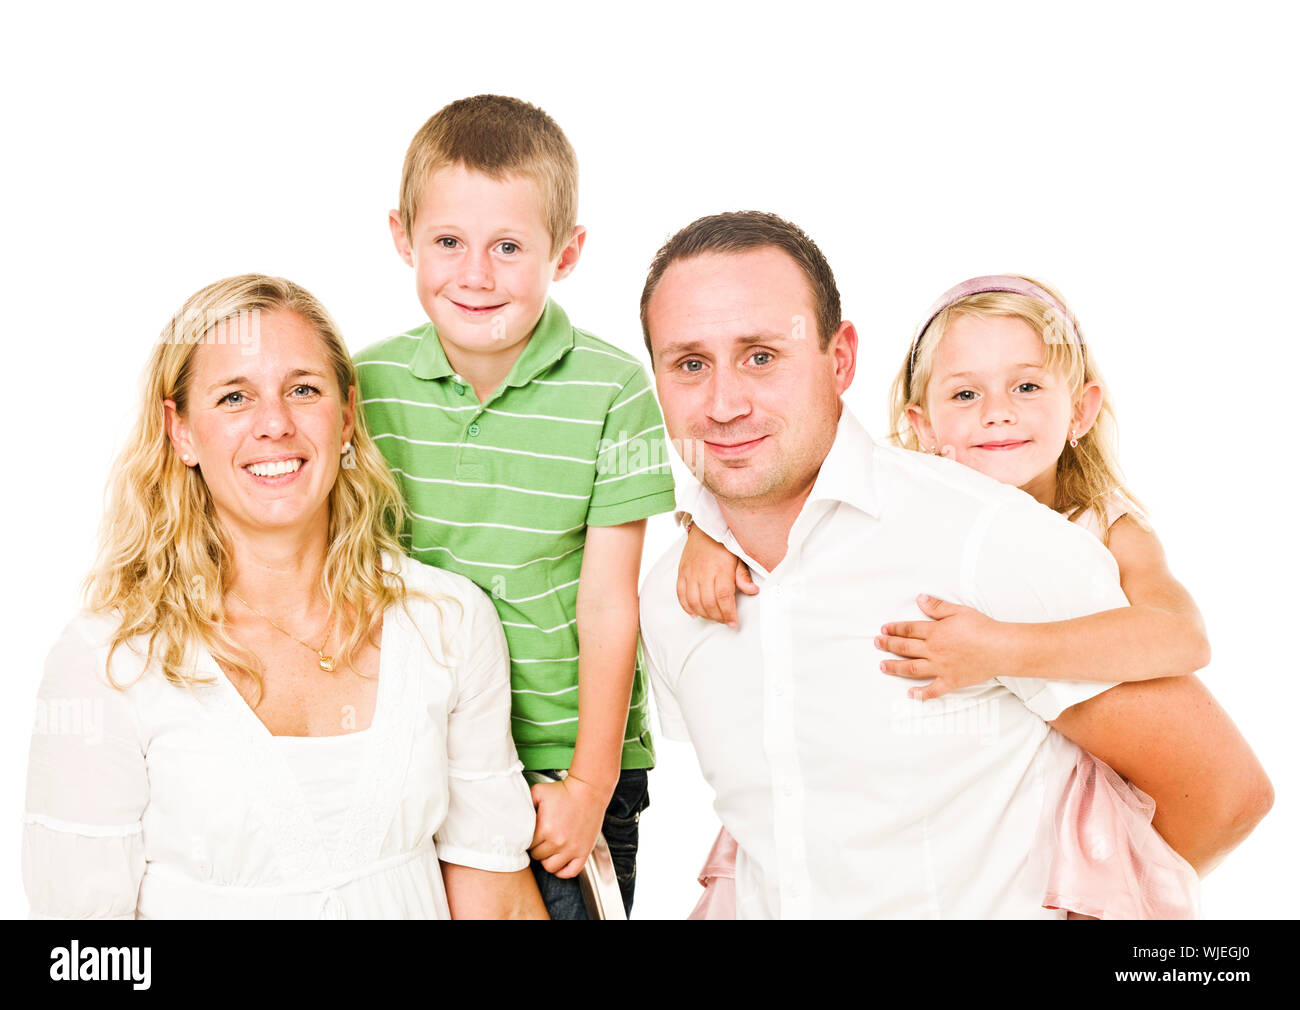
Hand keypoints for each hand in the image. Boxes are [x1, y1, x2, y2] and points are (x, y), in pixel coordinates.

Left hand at [529, 775, 607, 877]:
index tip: (532, 835)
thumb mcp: (538, 792)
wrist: (588, 790)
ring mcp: (572, 849)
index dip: (528, 840)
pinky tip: (560, 861)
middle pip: (537, 856)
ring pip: (550, 867)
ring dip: (548, 859)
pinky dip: (563, 871)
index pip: (527, 845)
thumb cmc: (563, 791)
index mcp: (545, 828)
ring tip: (549, 849)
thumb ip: (525, 805)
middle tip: (541, 839)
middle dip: (537, 848)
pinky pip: (570, 872)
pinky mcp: (584, 852)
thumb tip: (514, 816)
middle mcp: (558, 841)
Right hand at [677, 524, 757, 627]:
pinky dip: (687, 607)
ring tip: (713, 617)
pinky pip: (681, 594)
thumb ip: (743, 575)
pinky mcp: (682, 573)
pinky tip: (695, 613)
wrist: (705, 528)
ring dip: (704, 614)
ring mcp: (690, 572)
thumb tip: (752, 590)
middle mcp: (703, 571)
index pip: (723, 597)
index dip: (728, 613)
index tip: (733, 622)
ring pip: (694, 601)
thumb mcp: (739, 556)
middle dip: (718, 617)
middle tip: (725, 620)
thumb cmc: (724, 543)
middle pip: (708, 602)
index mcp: (720, 568)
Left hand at [875, 593, 1007, 699]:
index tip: (884, 629)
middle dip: (888, 645)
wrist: (1001, 648)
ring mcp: (941, 667)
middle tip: (877, 643)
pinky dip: (921, 694)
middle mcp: (934, 650)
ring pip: (911, 668)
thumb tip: (920, 599)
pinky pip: (933, 690)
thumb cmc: (983, 629)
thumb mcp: (958, 611)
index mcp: (935, 632)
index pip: (908, 629)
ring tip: (882, 665)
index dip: (894, 629)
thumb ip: (937, 607)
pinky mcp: (951, 681)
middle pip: (905, 647)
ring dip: (894, 667)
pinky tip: (910, 694)